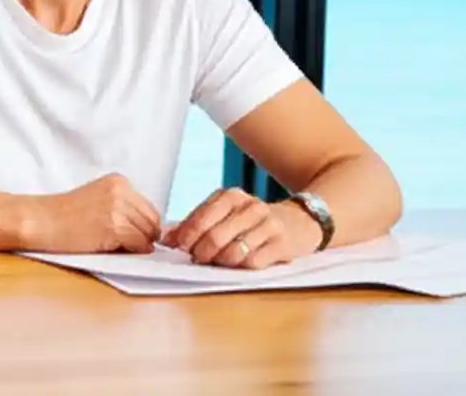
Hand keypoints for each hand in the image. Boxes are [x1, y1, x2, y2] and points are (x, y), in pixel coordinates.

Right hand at [24, 173, 161, 253]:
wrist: (41, 220)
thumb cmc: (64, 215)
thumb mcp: (98, 199)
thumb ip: (122, 206)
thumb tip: (151, 230)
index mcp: (119, 181)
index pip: (149, 208)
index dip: (144, 226)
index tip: (132, 234)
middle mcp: (122, 191)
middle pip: (153, 221)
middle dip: (144, 236)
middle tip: (124, 244)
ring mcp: (119, 209)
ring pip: (148, 234)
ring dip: (137, 244)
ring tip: (114, 245)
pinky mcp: (115, 227)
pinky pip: (138, 245)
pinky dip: (132, 251)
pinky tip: (112, 248)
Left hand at [160, 188, 322, 268]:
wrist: (300, 222)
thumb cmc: (252, 222)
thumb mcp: (224, 215)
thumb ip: (195, 224)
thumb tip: (166, 239)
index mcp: (230, 196)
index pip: (199, 219)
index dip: (185, 238)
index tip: (179, 250)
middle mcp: (249, 207)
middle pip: (213, 237)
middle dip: (200, 254)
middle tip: (197, 260)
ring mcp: (268, 224)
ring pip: (233, 252)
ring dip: (220, 263)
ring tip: (218, 263)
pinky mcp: (282, 244)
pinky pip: (254, 262)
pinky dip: (241, 268)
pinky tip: (240, 265)